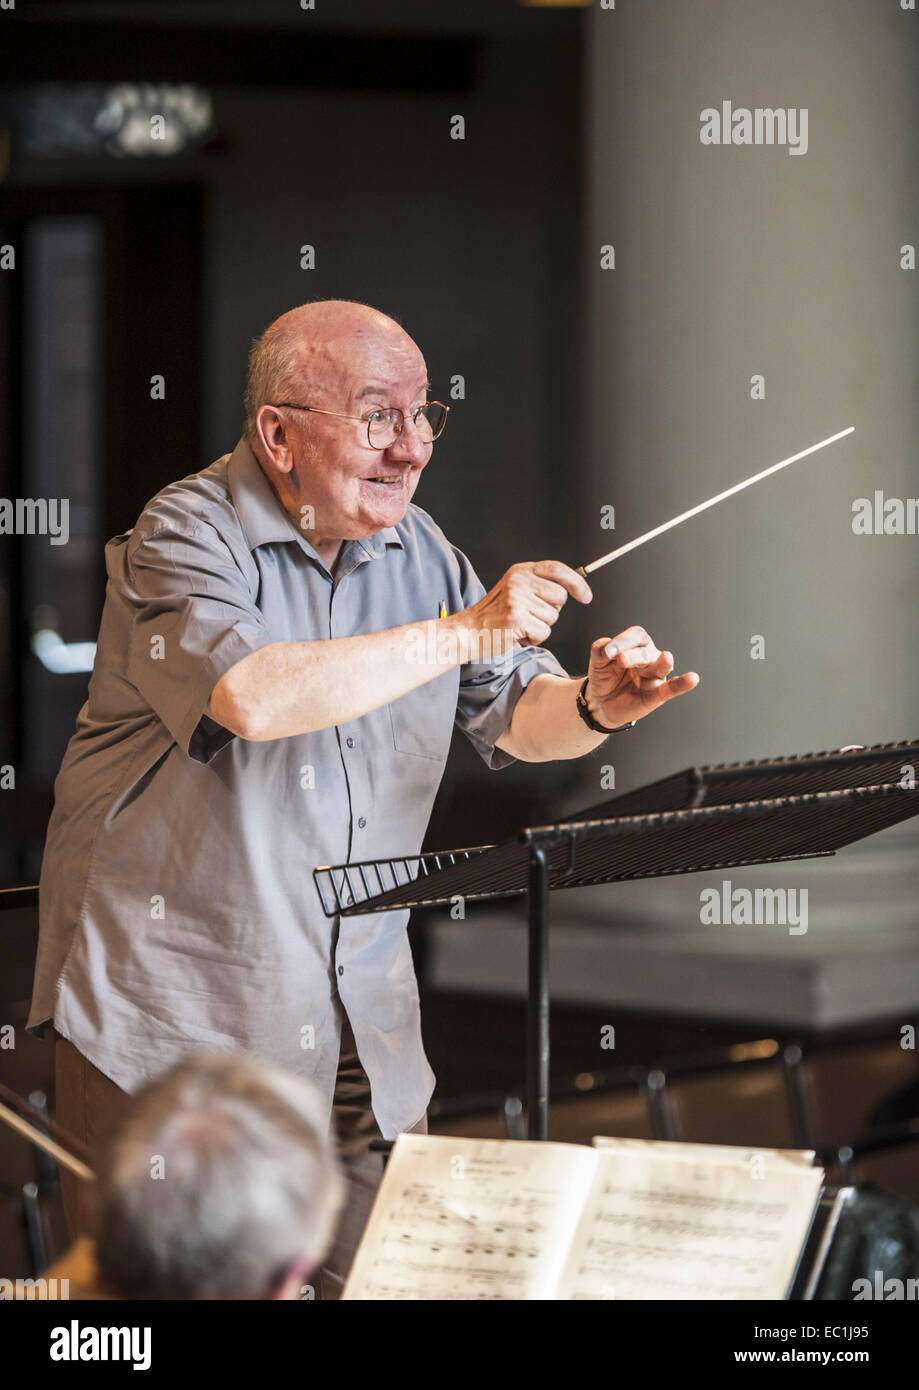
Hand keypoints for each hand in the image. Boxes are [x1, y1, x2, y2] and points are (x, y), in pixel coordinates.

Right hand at [452, 561, 592, 657]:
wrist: (469, 631)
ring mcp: (517, 599)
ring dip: (541, 626)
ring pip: (553, 617)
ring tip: (521, 625)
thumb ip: (539, 585)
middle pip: (560, 597)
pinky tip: (518, 634)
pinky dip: (534, 638)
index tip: (586, 596)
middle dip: (552, 611)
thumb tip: (574, 587)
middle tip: (531, 615)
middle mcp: (519, 581)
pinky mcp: (517, 618)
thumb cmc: (495, 614)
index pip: (557, 569)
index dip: (577, 582)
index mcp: (520, 571)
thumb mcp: (515, 589)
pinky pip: (544, 632)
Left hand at [585, 626, 698, 726]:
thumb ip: (601, 650)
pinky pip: (672, 689)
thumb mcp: (597, 661)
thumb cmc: (604, 677)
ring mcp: (654, 676)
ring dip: (663, 662)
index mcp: (636, 646)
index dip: (623, 641)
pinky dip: (682, 684)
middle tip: (620, 661)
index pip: (636, 636)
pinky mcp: (657, 695)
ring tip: (667, 657)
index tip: (607, 652)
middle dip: (633, 655)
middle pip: (646, 651)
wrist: (601, 703)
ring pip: (661, 666)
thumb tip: (608, 648)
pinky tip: (692, 678)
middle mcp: (649, 658)